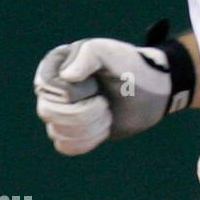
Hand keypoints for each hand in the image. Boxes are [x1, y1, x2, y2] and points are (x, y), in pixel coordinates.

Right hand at [34, 37, 185, 154]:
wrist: (153, 92)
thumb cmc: (131, 67)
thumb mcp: (112, 53)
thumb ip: (89, 54)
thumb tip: (66, 76)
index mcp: (55, 64)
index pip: (46, 87)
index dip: (72, 93)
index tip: (95, 86)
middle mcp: (53, 88)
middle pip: (48, 112)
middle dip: (83, 112)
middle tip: (105, 103)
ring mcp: (61, 111)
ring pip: (56, 131)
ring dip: (90, 126)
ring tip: (106, 113)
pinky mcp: (72, 131)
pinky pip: (65, 146)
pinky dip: (88, 141)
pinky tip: (103, 128)